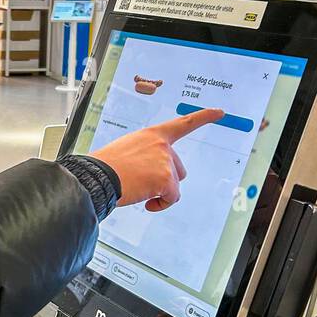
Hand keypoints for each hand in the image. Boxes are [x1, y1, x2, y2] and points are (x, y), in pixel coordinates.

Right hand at [91, 106, 224, 212]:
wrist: (96, 177)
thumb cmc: (105, 167)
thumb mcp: (127, 151)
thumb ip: (146, 156)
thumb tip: (153, 176)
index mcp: (152, 135)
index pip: (182, 124)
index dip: (203, 117)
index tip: (219, 112)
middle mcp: (162, 144)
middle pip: (178, 169)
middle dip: (164, 180)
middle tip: (142, 184)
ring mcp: (165, 160)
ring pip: (174, 185)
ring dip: (161, 192)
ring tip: (139, 190)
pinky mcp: (166, 178)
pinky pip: (172, 198)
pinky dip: (161, 204)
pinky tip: (146, 202)